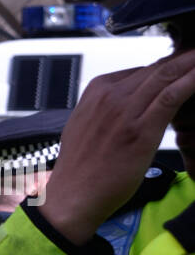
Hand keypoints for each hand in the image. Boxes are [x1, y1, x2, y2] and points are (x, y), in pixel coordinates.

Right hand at [41, 49, 194, 244]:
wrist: (72, 196)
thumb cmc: (80, 168)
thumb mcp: (85, 126)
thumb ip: (107, 108)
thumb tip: (131, 102)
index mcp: (96, 92)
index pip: (140, 70)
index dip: (167, 67)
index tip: (184, 67)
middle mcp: (110, 96)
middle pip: (157, 67)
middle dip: (185, 58)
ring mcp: (125, 111)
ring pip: (166, 75)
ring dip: (192, 63)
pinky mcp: (141, 129)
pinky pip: (172, 95)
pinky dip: (192, 80)